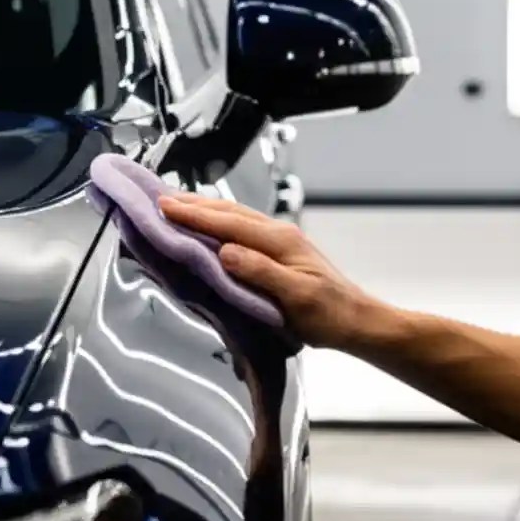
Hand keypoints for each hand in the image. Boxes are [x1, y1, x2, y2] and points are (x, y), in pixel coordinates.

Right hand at [157, 194, 397, 350]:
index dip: (194, 215)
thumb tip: (226, 252)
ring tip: (177, 204)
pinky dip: (217, 221)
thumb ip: (261, 272)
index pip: (228, 224)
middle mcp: (278, 234)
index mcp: (280, 242)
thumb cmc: (330, 315)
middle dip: (193, 204)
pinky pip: (240, 227)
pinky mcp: (278, 250)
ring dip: (204, 209)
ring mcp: (279, 240)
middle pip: (229, 212)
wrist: (358, 321)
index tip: (164, 206)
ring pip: (234, 216)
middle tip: (160, 198)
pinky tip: (209, 224)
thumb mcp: (296, 297)